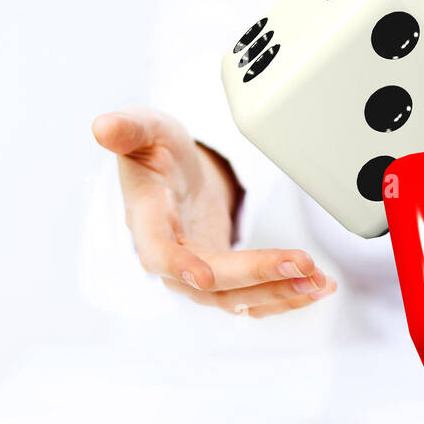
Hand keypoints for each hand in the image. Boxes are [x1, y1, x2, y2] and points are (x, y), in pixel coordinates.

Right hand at [91, 106, 336, 317]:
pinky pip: (249, 297)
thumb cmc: (154, 149)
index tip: (206, 275)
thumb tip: (103, 125)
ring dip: (279, 293)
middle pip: (209, 281)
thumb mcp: (144, 129)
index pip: (158, 251)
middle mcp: (168, 256)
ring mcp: (194, 272)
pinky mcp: (220, 277)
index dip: (179, 265)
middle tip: (302, 265)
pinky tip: (316, 286)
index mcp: (145, 220)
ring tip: (320, 281)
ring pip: (234, 298)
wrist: (169, 173)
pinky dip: (283, 295)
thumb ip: (129, 129)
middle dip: (257, 275)